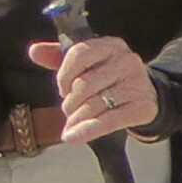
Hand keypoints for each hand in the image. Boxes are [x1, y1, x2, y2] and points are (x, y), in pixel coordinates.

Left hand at [25, 33, 157, 145]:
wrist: (147, 95)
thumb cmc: (109, 77)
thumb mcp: (87, 63)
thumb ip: (58, 56)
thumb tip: (34, 51)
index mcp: (110, 45)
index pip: (79, 53)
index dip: (64, 74)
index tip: (62, 89)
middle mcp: (126, 60)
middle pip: (85, 83)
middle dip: (70, 102)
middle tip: (67, 111)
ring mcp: (137, 83)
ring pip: (95, 104)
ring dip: (76, 119)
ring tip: (70, 126)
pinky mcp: (143, 106)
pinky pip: (110, 121)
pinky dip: (87, 131)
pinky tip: (73, 137)